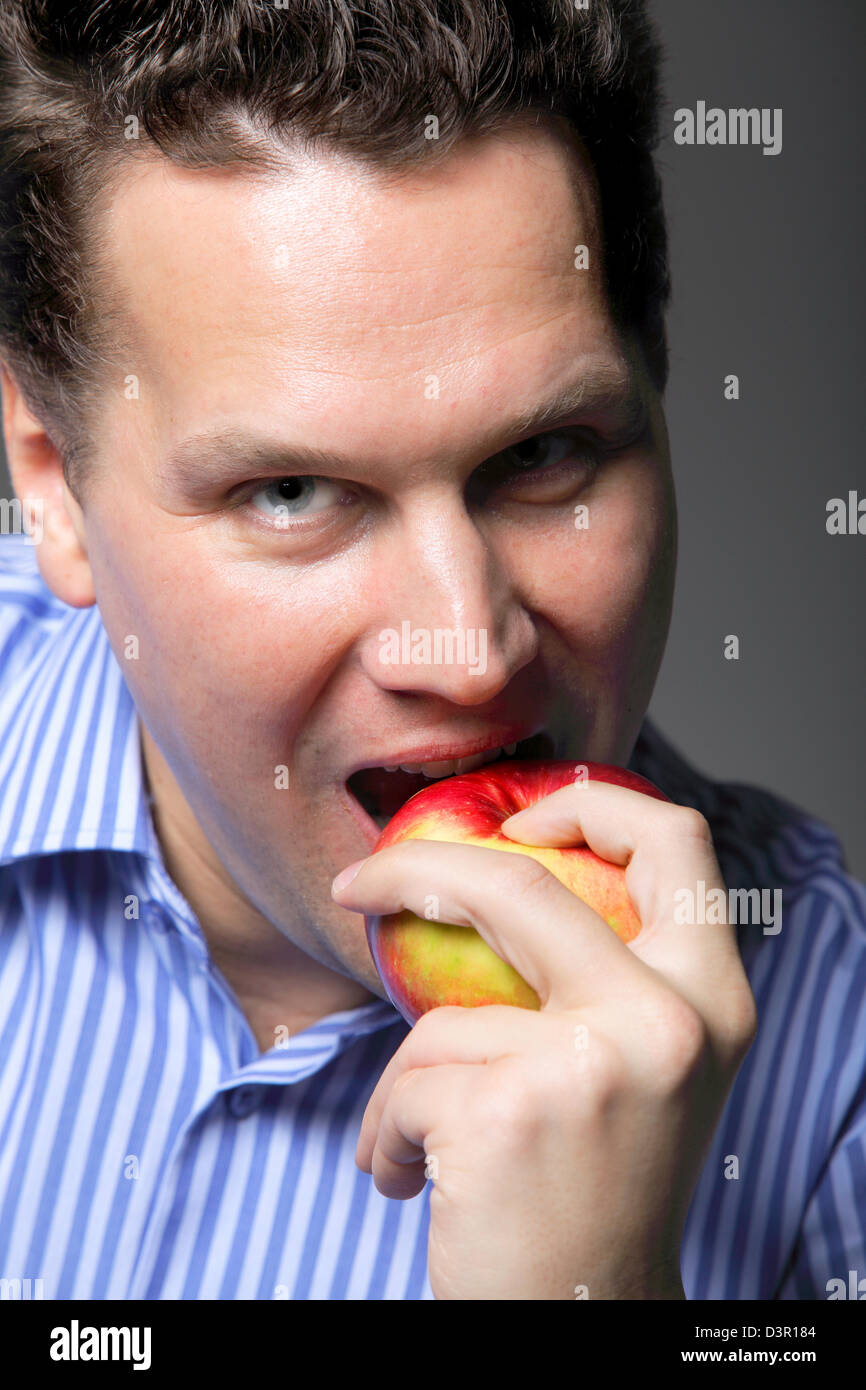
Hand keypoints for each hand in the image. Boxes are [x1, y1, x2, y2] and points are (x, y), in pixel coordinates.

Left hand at [331, 781, 757, 1299]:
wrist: (586, 1323)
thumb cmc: (597, 1192)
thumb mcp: (640, 1070)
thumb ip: (608, 977)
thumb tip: (506, 872)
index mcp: (711, 998)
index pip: (676, 842)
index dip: (592, 803)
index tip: (519, 823)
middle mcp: (669, 1020)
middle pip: (519, 882)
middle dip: (415, 871)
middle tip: (357, 883)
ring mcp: (591, 1063)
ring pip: (442, 1019)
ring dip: (409, 1088)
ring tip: (428, 1150)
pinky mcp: (509, 1110)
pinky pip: (406, 1086)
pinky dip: (391, 1136)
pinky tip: (419, 1184)